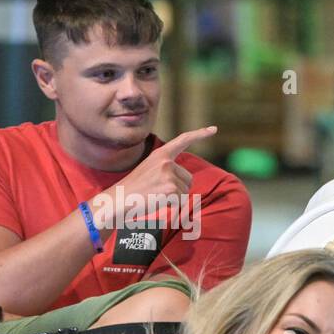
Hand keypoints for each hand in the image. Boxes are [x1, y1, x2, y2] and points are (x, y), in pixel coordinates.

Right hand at [92, 125, 217, 230]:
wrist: (119, 199)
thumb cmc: (135, 188)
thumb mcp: (150, 170)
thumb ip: (167, 169)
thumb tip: (188, 179)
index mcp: (160, 154)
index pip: (183, 140)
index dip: (200, 134)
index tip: (214, 129)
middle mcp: (166, 162)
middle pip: (188, 178)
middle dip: (178, 187)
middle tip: (158, 190)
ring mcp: (169, 175)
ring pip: (186, 190)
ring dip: (174, 197)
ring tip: (156, 195)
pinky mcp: (171, 189)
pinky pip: (181, 200)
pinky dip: (172, 204)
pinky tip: (157, 201)